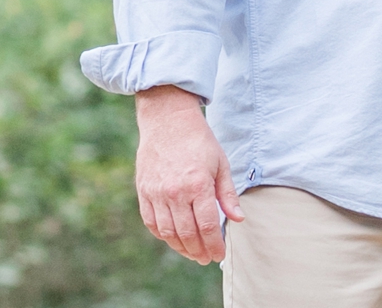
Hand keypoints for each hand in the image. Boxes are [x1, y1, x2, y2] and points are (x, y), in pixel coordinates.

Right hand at [134, 85, 244, 263]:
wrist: (168, 122)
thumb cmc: (199, 141)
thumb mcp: (221, 164)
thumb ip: (227, 194)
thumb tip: (238, 219)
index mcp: (198, 185)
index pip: (207, 225)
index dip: (214, 244)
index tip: (219, 254)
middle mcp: (175, 193)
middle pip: (187, 233)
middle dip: (198, 251)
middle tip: (206, 259)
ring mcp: (156, 193)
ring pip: (168, 232)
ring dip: (181, 248)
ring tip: (192, 253)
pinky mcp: (144, 192)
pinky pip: (151, 222)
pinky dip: (163, 235)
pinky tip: (173, 239)